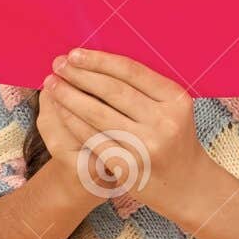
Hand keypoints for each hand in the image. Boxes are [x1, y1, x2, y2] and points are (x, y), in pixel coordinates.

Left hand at [41, 48, 209, 210]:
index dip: (100, 61)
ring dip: (70, 96)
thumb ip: (146, 87)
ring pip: (98, 113)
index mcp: (175, 99)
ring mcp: (145, 146)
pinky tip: (60, 110)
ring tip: (53, 83)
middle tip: (58, 64)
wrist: (185, 185)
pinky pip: (93, 138)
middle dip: (80, 75)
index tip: (75, 53)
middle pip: (113, 90)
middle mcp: (163, 122)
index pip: (131, 72)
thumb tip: (98, 60)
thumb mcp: (172, 108)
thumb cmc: (173, 138)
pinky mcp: (127, 167)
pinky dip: (73, 121)